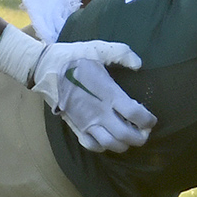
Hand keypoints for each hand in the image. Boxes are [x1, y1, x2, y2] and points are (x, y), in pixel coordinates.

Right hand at [29, 38, 157, 152]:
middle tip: (145, 132)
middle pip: (126, 135)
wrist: (45, 69)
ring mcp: (87, 123)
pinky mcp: (76, 127)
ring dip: (124, 144)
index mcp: (108, 94)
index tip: (151, 119)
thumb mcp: (99, 49)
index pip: (135, 114)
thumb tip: (139, 65)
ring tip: (129, 137)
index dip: (148, 120)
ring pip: (111, 144)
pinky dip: (104, 147)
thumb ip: (122, 54)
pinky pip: (92, 146)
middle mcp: (99, 113)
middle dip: (140, 137)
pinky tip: (108, 140)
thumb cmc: (74, 58)